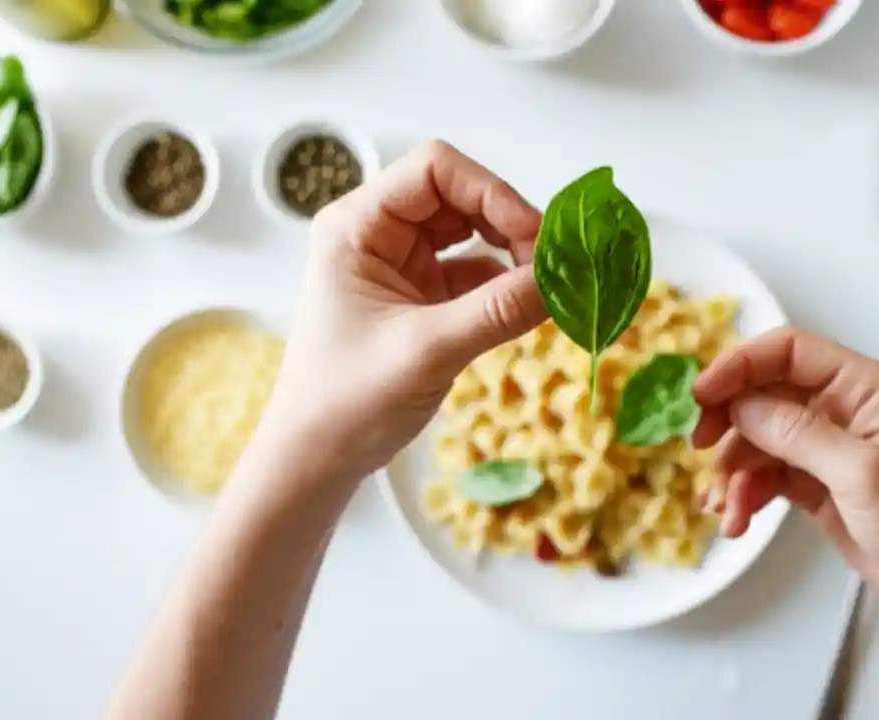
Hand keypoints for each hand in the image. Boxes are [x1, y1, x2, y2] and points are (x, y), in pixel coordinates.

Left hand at [260, 140, 548, 485]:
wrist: (315, 459)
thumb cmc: (346, 401)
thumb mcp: (428, 350)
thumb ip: (498, 311)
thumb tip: (563, 280)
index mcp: (357, 226)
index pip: (434, 169)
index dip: (490, 191)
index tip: (532, 235)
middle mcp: (376, 233)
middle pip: (458, 195)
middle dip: (507, 223)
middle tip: (549, 264)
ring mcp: (399, 265)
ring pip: (471, 232)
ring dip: (509, 253)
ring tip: (542, 287)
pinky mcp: (420, 298)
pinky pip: (473, 273)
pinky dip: (504, 285)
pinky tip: (527, 307)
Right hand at [692, 327, 878, 618]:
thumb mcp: (863, 474)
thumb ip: (799, 434)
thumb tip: (743, 405)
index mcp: (864, 387)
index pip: (789, 351)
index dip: (740, 365)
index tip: (702, 395)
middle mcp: (842, 408)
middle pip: (764, 392)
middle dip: (728, 420)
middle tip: (699, 446)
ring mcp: (827, 446)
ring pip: (758, 438)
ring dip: (732, 470)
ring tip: (725, 507)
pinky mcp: (817, 482)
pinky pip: (765, 474)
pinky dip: (745, 494)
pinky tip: (736, 520)